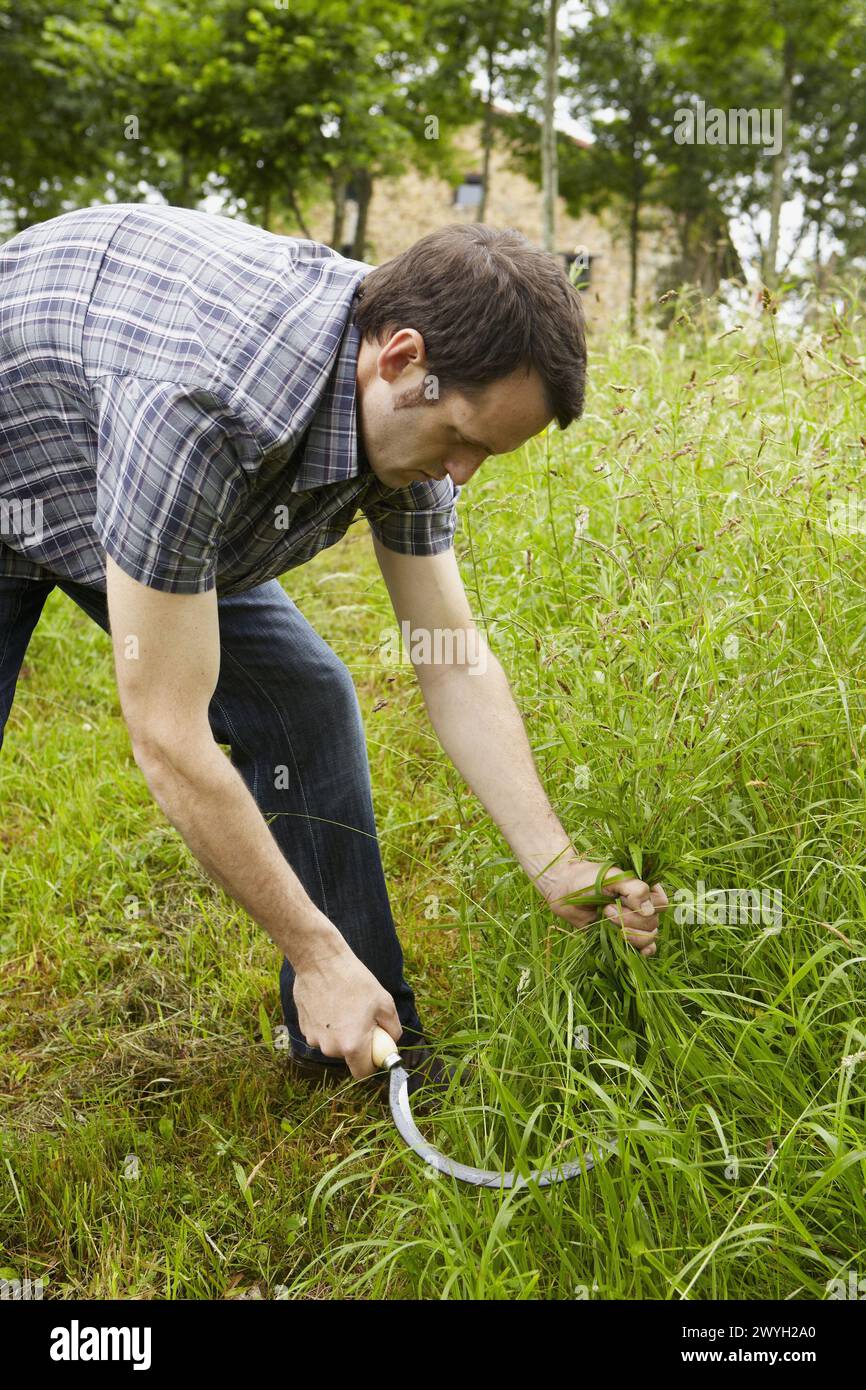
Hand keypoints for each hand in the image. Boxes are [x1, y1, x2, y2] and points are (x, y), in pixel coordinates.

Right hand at [293, 936, 402, 1078]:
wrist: (320, 961)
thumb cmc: (354, 979)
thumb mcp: (384, 1002)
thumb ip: (392, 1028)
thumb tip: (392, 1039)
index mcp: (352, 1045)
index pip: (363, 1073)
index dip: (371, 1062)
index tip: (374, 1047)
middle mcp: (330, 1047)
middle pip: (348, 1056)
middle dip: (356, 1043)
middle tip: (362, 1019)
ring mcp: (314, 1038)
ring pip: (333, 1044)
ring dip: (341, 1032)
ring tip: (344, 1006)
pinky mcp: (303, 1027)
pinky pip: (321, 1033)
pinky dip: (327, 1024)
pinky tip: (330, 1003)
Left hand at [535, 854, 667, 956]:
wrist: (565, 890)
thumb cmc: (588, 879)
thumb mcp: (612, 877)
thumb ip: (634, 888)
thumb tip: (649, 910)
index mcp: (644, 890)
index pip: (661, 904)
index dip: (645, 907)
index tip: (622, 899)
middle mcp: (643, 907)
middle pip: (653, 923)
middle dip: (629, 919)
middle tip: (606, 908)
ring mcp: (634, 923)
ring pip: (648, 938)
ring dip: (629, 932)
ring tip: (606, 918)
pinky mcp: (623, 937)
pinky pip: (643, 949)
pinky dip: (643, 951)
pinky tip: (638, 951)